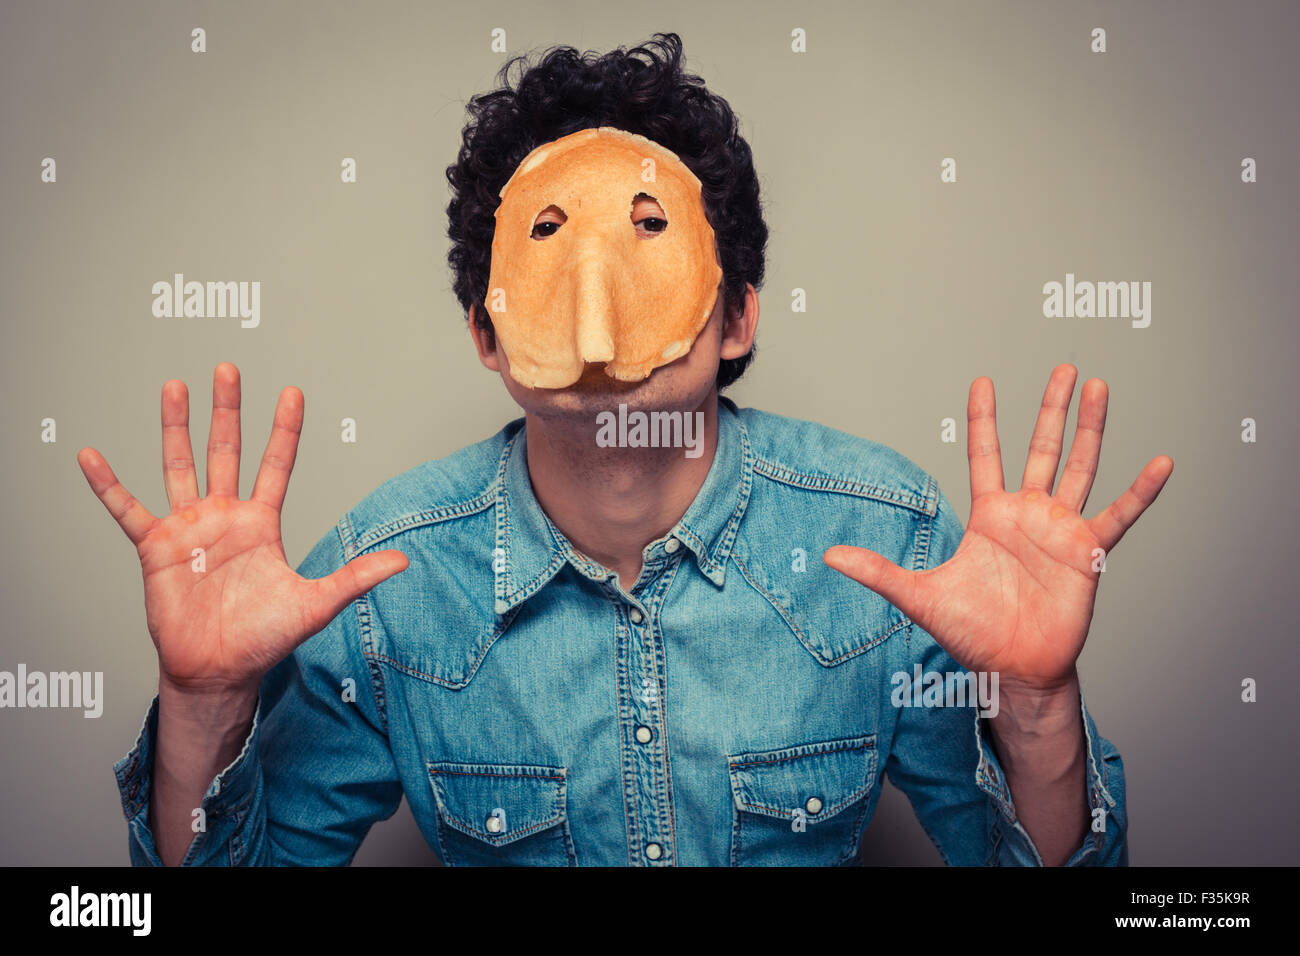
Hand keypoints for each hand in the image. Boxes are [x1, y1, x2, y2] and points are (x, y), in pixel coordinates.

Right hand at [77, 362, 408, 695]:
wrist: (219, 671)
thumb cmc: (264, 639)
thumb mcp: (316, 604)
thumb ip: (355, 577)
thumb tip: (403, 561)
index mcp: (262, 524)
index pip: (275, 465)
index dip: (284, 429)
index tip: (292, 392)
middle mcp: (225, 517)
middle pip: (226, 451)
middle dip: (227, 410)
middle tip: (228, 368)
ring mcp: (189, 528)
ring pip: (180, 465)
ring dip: (175, 427)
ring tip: (174, 386)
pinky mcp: (155, 548)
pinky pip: (127, 509)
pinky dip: (108, 485)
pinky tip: (92, 456)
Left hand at [824, 364, 1171, 690]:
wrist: (1012, 669)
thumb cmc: (971, 633)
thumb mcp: (919, 596)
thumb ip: (878, 572)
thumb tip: (828, 558)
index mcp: (990, 516)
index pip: (985, 454)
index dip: (984, 419)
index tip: (984, 380)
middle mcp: (1028, 515)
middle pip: (1042, 448)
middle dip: (1052, 408)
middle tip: (1067, 369)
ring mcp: (1061, 530)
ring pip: (1080, 467)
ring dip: (1092, 429)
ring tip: (1101, 388)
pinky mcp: (1088, 554)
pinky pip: (1119, 516)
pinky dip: (1141, 491)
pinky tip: (1160, 463)